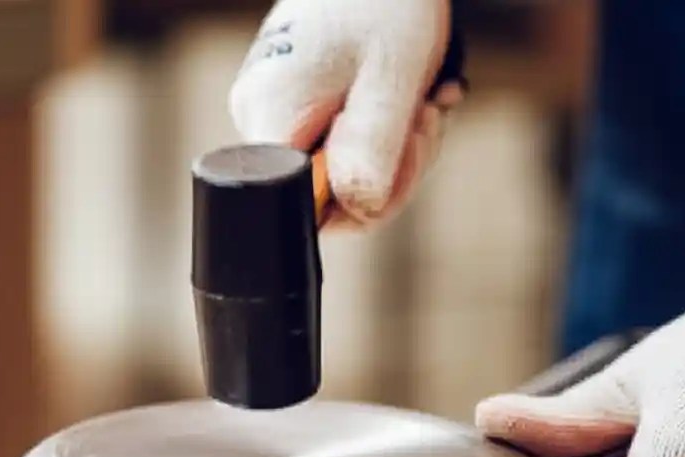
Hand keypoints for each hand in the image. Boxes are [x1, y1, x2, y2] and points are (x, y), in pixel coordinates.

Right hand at [229, 0, 463, 230]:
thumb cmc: (383, 3)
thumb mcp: (390, 79)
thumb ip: (372, 149)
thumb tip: (360, 209)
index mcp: (269, 116)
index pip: (305, 207)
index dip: (362, 200)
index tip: (401, 154)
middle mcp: (258, 119)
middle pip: (328, 194)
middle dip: (392, 170)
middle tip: (426, 120)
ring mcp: (276, 110)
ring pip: (344, 171)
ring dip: (399, 149)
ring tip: (425, 103)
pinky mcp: (299, 102)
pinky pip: (345, 144)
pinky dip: (387, 130)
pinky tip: (409, 99)